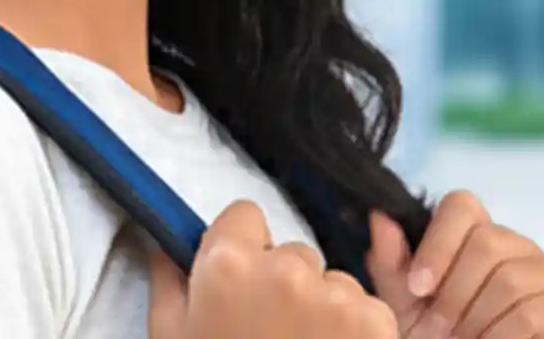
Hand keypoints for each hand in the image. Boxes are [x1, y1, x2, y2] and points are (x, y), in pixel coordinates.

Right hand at [148, 200, 397, 338]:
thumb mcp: (170, 337)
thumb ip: (169, 282)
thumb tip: (166, 245)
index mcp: (226, 265)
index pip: (244, 215)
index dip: (242, 248)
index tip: (242, 283)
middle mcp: (285, 269)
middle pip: (292, 252)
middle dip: (284, 284)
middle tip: (273, 333)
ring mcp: (336, 295)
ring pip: (332, 282)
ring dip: (324, 310)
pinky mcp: (376, 323)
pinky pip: (367, 310)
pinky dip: (357, 333)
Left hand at [367, 191, 543, 337]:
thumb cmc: (438, 335)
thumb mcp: (404, 302)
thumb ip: (391, 261)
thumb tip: (380, 215)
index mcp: (476, 233)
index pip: (461, 204)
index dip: (437, 243)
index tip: (417, 286)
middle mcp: (517, 243)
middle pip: (486, 242)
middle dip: (453, 293)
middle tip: (437, 327)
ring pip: (509, 279)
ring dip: (475, 318)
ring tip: (463, 338)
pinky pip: (531, 312)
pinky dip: (500, 335)